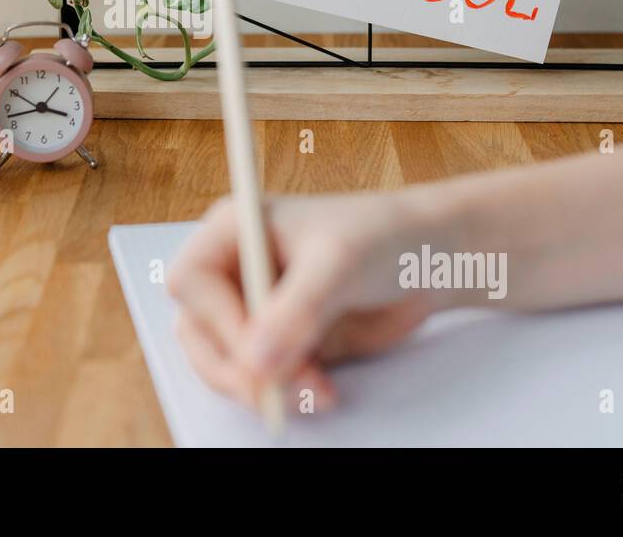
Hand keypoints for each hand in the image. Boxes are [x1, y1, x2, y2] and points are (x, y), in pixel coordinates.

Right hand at [168, 192, 452, 412]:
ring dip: (263, 386)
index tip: (258, 347)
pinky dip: (286, 393)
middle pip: (197, 329)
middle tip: (271, 392)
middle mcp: (235, 268)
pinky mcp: (280, 341)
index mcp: (234, 229)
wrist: (430, 261)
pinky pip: (261, 379)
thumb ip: (295, 310)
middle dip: (233, 366)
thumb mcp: (338, 264)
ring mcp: (255, 308)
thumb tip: (255, 361)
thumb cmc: (383, 237)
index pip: (192, 281)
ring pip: (225, 361)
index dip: (217, 319)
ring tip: (315, 389)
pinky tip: (322, 390)